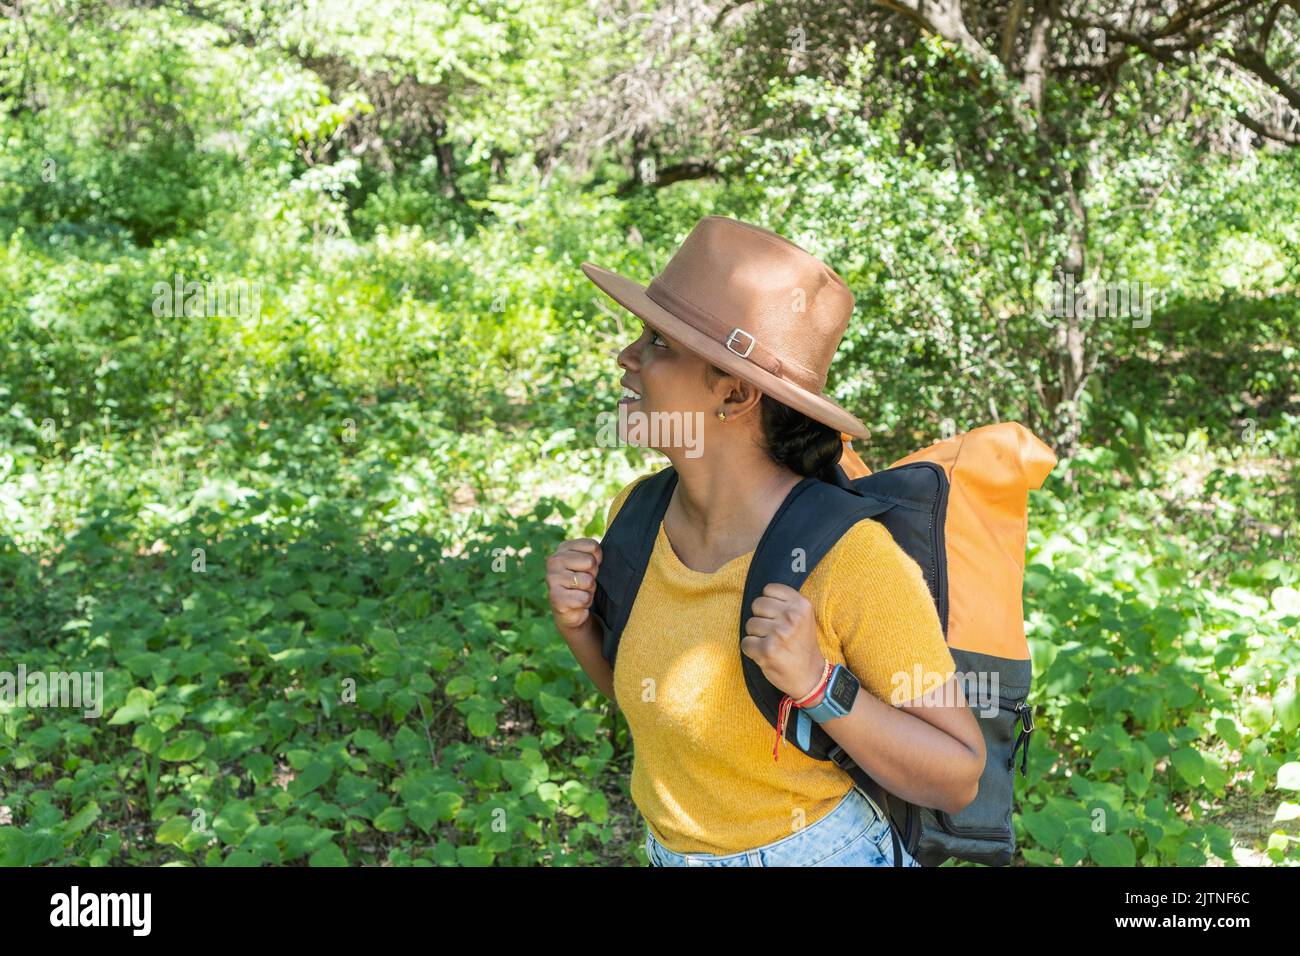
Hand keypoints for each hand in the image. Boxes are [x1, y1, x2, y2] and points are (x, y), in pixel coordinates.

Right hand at [546, 538, 602, 629]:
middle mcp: (554, 561)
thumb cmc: (583, 582)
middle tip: (584, 582)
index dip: (598, 560)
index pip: (593, 546)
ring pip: (588, 581)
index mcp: (564, 548)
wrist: (572, 610)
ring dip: (589, 590)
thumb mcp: (590, 563)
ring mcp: (553, 579)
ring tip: (580, 592)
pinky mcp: (555, 598)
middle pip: (590, 562)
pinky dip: (585, 603)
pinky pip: (584, 598)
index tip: (589, 568)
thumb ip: (595, 554)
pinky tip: (577, 603)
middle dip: (593, 576)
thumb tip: (598, 560)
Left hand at [740, 583, 827, 701]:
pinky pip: (745, 642)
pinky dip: (751, 650)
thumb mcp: (803, 617)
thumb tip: (760, 594)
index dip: (769, 604)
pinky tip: (765, 654)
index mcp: (801, 605)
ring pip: (749, 624)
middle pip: (757, 604)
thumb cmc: (802, 645)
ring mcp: (779, 633)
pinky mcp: (767, 650)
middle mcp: (791, 617)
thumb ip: (786, 603)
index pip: (769, 589)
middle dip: (761, 618)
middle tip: (774, 632)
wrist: (810, 676)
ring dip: (756, 635)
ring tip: (772, 644)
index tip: (778, 616)